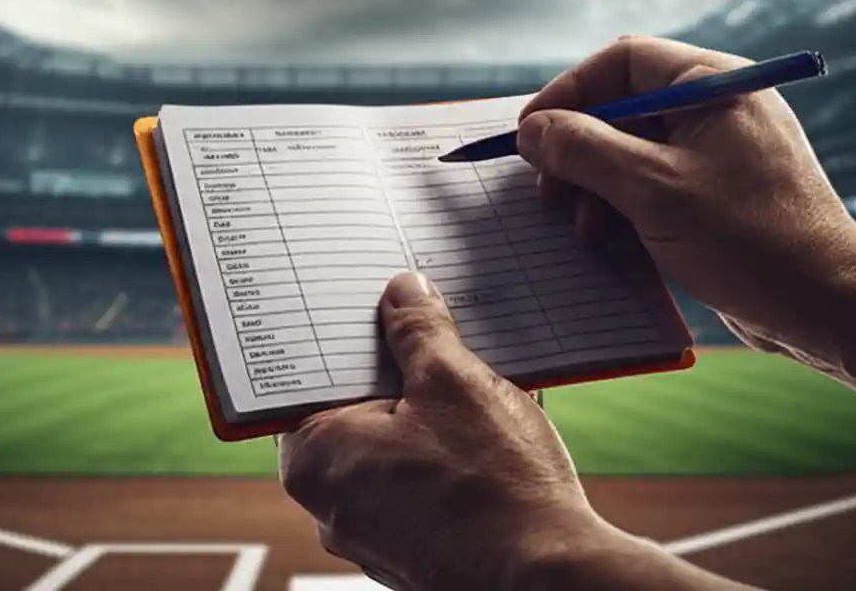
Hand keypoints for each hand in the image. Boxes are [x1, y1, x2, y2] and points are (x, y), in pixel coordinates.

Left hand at [279, 273, 670, 589]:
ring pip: (390, 450)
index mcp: (314, 458)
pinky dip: (442, 458)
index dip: (344, 335)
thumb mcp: (453, 381)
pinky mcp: (413, 551)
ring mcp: (371, 534)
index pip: (307, 377)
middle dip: (395, 372)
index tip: (373, 307)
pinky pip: (416, 486)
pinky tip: (486, 436)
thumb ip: (419, 331)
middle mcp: (329, 505)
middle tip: (433, 336)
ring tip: (473, 385)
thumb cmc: (492, 485)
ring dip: (426, 415)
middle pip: (352, 412)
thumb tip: (403, 293)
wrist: (547, 577)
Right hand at [516, 36, 855, 365]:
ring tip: (581, 227)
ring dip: (595, 188)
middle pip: (621, 110)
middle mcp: (716, 111)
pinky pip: (652, 189)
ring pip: (631, 155)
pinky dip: (622, 210)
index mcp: (713, 86)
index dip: (569, 91)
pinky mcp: (715, 198)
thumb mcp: (652, 190)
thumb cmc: (747, 238)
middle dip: (577, 151)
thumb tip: (532, 128)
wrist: (825, 305)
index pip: (623, 61)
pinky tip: (607, 242)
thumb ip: (584, 151)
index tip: (530, 132)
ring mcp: (717, 155)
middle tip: (547, 189)